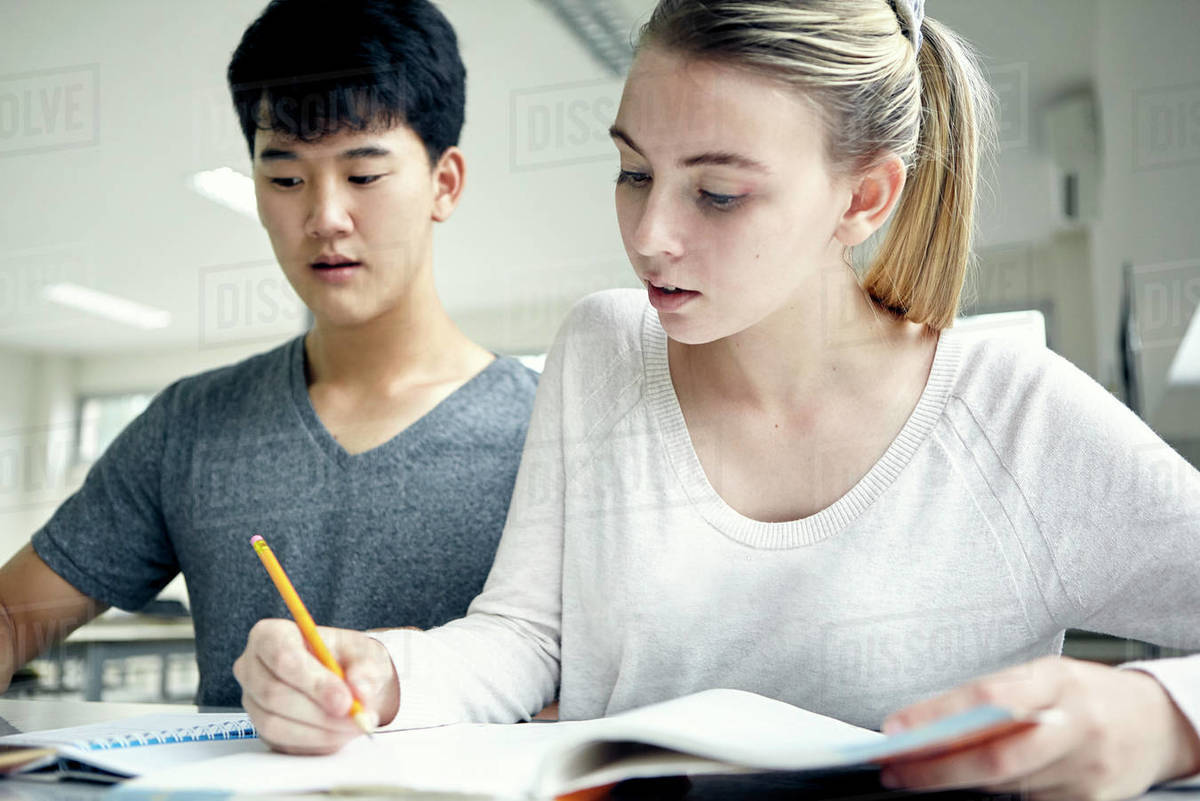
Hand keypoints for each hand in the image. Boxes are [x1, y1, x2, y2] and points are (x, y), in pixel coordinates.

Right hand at [233, 619, 399, 753]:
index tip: (346, 700)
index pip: (282, 657)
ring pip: (276, 724)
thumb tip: (360, 690)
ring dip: (321, 731)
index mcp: (271, 635)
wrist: (347, 682)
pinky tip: (340, 733)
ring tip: (355, 724)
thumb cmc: (348, 658)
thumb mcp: (365, 652)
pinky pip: (283, 744)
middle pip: (274, 694)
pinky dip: (317, 743)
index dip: (314, 681)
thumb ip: (365, 668)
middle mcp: (252, 668)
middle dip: (320, 711)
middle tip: (356, 717)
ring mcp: (253, 702)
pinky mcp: (261, 730)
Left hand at [879, 656, 1199, 800]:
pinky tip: (971, 786)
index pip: (988, 697)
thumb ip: (996, 694)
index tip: (898, 727)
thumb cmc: (1088, 695)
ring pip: (1006, 786)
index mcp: (1057, 681)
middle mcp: (1075, 726)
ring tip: (918, 775)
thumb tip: (931, 720)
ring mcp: (1086, 769)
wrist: (1157, 724)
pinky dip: (996, 795)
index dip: (938, 715)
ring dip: (957, 783)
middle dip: (938, 769)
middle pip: (996, 757)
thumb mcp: (1045, 676)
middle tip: (896, 770)